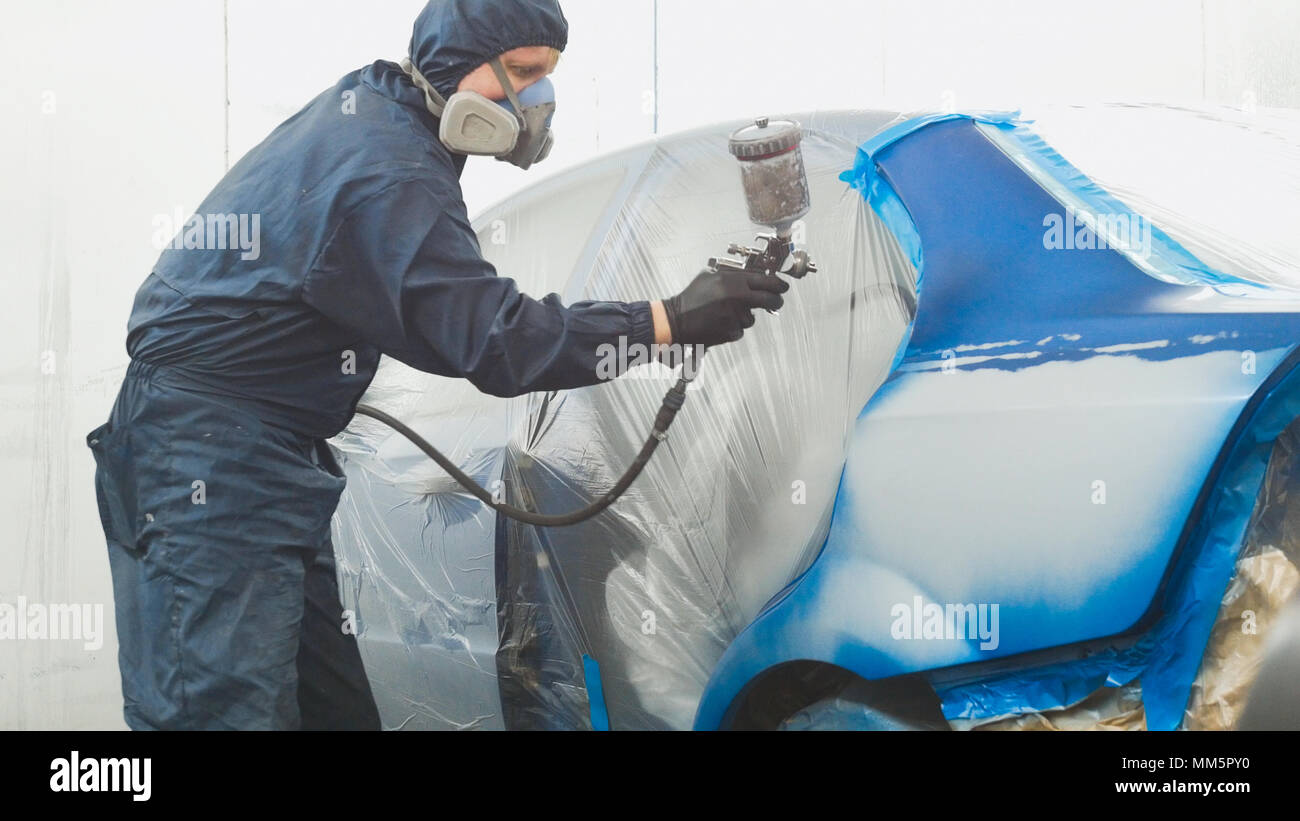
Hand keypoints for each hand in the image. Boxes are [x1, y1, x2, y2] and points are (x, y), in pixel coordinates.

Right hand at [661, 269, 788, 346]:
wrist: (677, 320)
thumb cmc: (691, 297)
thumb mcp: (710, 276)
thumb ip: (731, 275)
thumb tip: (752, 275)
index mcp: (733, 281)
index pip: (767, 281)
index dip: (779, 284)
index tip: (783, 286)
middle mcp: (738, 297)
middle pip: (770, 300)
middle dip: (776, 301)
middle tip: (775, 301)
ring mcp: (736, 316)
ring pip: (752, 317)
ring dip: (745, 316)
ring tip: (726, 313)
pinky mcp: (731, 332)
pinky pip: (740, 330)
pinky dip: (734, 327)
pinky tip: (720, 323)